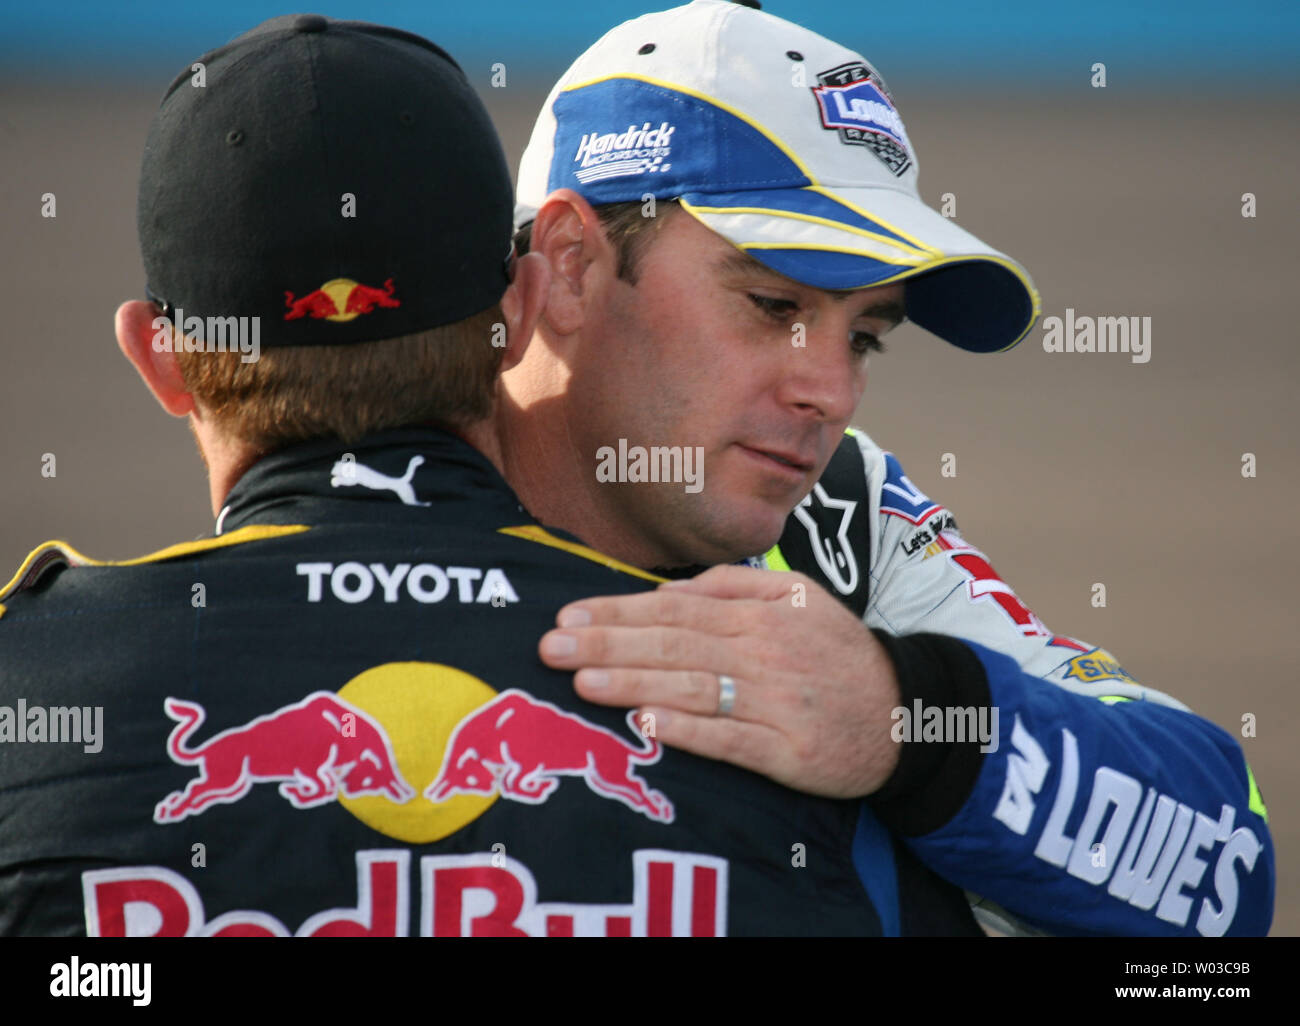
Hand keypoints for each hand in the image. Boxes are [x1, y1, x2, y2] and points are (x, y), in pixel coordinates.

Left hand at [538, 565, 901, 797]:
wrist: (906, 715)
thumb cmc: (836, 655)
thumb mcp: (798, 600)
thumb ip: (733, 586)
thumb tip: (666, 589)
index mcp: (761, 612)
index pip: (675, 608)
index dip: (619, 611)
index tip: (569, 615)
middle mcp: (766, 651)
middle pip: (675, 644)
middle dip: (608, 643)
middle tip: (550, 644)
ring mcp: (777, 701)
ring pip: (694, 688)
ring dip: (634, 684)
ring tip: (581, 680)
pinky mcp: (788, 750)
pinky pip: (729, 739)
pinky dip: (687, 730)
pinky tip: (645, 725)